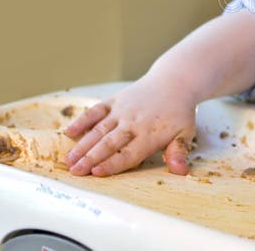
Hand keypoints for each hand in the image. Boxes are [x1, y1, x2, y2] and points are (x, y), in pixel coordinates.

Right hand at [64, 76, 196, 176]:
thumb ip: (179, 152)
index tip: (95, 173)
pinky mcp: (115, 100)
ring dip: (83, 145)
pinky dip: (83, 120)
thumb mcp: (185, 133)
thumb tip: (180, 172)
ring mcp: (122, 110)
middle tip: (74, 171)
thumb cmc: (179, 112)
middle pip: (109, 143)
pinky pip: (96, 110)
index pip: (128, 153)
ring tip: (69, 160)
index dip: (112, 164)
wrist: (175, 82)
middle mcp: (133, 123)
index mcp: (150, 134)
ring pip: (99, 129)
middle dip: (91, 158)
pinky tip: (69, 131)